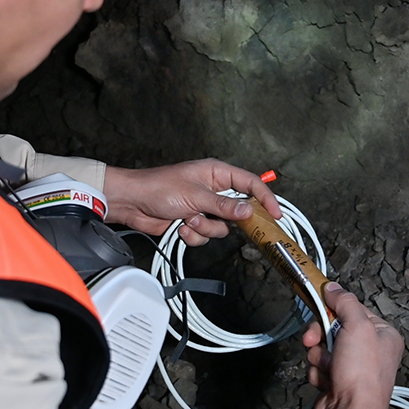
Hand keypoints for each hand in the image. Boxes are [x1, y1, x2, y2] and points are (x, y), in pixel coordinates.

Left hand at [103, 159, 281, 245]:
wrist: (133, 203)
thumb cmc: (159, 188)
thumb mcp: (195, 196)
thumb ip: (224, 206)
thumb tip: (248, 211)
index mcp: (217, 173)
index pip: (250, 184)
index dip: (265, 198)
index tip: (275, 214)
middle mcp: (213, 190)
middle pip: (238, 210)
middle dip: (228, 219)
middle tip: (224, 222)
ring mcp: (204, 207)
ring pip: (221, 227)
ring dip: (205, 228)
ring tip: (188, 219)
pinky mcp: (193, 222)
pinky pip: (205, 235)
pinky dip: (193, 234)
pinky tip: (180, 226)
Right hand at [302, 282, 402, 408]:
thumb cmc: (363, 374)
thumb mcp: (357, 326)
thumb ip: (345, 302)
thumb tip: (334, 288)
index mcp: (383, 335)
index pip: (354, 310)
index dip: (335, 309)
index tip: (321, 305)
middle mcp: (371, 351)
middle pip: (335, 328)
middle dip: (321, 335)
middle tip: (315, 339)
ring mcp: (354, 367)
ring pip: (323, 348)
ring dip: (319, 356)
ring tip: (328, 366)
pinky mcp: (337, 380)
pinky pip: (319, 366)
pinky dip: (318, 371)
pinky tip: (328, 380)